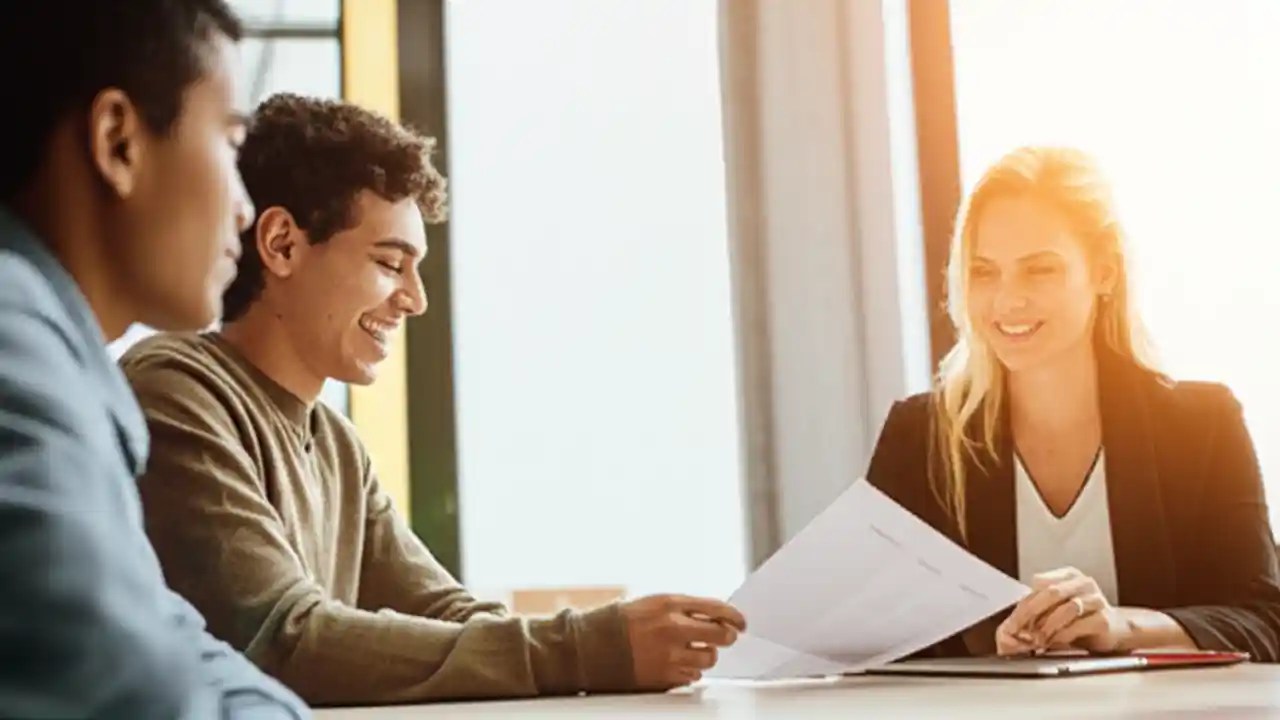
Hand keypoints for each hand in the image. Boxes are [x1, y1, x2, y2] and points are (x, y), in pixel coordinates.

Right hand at [621, 594, 745, 688]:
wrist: (590, 646)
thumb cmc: (618, 623)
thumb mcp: (652, 603)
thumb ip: (683, 608)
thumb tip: (714, 617)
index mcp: (669, 604)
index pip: (716, 608)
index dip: (734, 616)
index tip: (740, 622)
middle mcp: (672, 628)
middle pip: (721, 635)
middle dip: (726, 636)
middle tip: (725, 637)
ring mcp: (669, 654)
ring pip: (709, 658)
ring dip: (706, 655)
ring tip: (692, 652)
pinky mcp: (664, 677)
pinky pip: (693, 677)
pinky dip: (690, 671)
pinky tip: (677, 664)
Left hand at [996, 567, 1127, 654]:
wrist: (1117, 630)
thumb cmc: (1082, 619)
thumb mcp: (1057, 610)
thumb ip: (1036, 612)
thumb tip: (1008, 629)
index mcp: (1068, 575)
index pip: (1040, 584)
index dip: (1023, 604)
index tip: (1011, 624)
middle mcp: (1083, 583)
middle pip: (1051, 593)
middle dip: (1030, 614)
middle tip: (1018, 632)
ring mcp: (1095, 599)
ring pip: (1065, 609)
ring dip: (1046, 627)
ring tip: (1036, 640)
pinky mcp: (1104, 619)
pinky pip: (1078, 626)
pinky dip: (1061, 635)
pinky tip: (1053, 642)